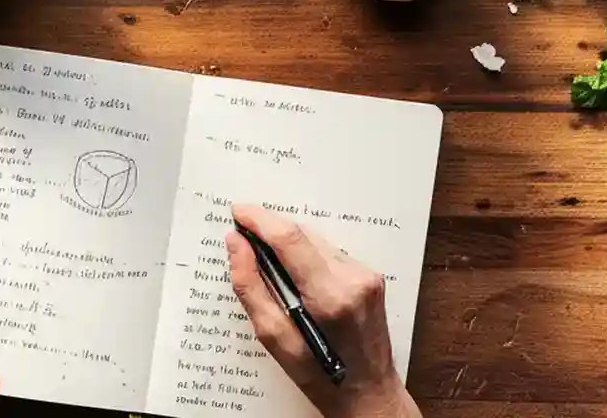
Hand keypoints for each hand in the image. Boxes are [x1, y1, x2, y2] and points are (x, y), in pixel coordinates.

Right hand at [225, 204, 420, 417]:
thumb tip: (236, 245)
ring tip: (269, 267)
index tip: (238, 212)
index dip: (260, 220)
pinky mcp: (371, 277)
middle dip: (270, 230)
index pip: (291, 239)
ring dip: (289, 245)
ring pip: (316, 241)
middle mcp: (353, 279)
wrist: (368, 394)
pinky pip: (330, 253)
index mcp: (330, 297)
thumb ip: (251, 287)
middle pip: (303, 235)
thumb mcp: (274, 338)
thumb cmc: (321, 375)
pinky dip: (307, 257)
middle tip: (243, 239)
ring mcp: (366, 276)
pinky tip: (297, 279)